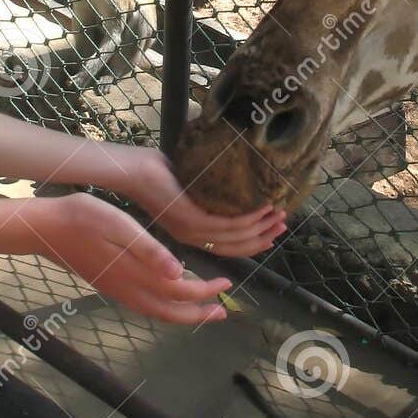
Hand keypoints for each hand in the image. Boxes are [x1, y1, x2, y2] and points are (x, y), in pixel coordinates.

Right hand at [39, 193, 233, 324]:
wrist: (44, 228)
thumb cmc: (81, 217)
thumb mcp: (117, 225)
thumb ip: (148, 250)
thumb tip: (178, 274)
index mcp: (134, 273)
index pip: (179, 291)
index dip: (205, 293)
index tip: (227, 285)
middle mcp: (127, 288)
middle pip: (170, 311)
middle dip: (199, 314)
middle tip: (223, 312)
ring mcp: (116, 290)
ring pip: (156, 312)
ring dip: (182, 314)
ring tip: (203, 311)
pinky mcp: (108, 286)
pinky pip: (143, 306)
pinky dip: (163, 308)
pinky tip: (168, 298)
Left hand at [119, 147, 286, 257]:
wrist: (132, 170)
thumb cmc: (158, 171)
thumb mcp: (189, 185)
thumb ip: (208, 191)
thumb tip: (232, 180)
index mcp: (191, 233)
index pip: (229, 246)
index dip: (255, 242)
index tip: (273, 232)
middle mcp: (192, 237)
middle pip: (237, 246)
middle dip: (264, 236)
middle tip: (284, 223)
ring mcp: (191, 229)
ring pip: (236, 235)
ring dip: (262, 225)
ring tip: (280, 212)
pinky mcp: (191, 218)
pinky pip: (227, 224)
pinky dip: (249, 218)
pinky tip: (263, 206)